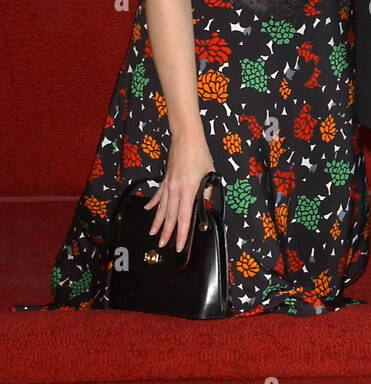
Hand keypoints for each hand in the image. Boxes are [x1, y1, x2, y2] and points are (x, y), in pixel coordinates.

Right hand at [145, 130, 214, 250]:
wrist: (186, 138)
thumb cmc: (199, 154)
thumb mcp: (210, 173)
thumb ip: (207, 191)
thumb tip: (204, 202)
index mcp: (188, 190)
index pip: (184, 217)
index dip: (182, 233)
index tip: (180, 245)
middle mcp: (175, 190)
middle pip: (170, 216)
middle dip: (167, 232)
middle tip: (163, 245)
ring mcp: (168, 185)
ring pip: (162, 208)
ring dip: (157, 222)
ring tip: (153, 233)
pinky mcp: (165, 179)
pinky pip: (158, 195)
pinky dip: (153, 204)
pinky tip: (148, 211)